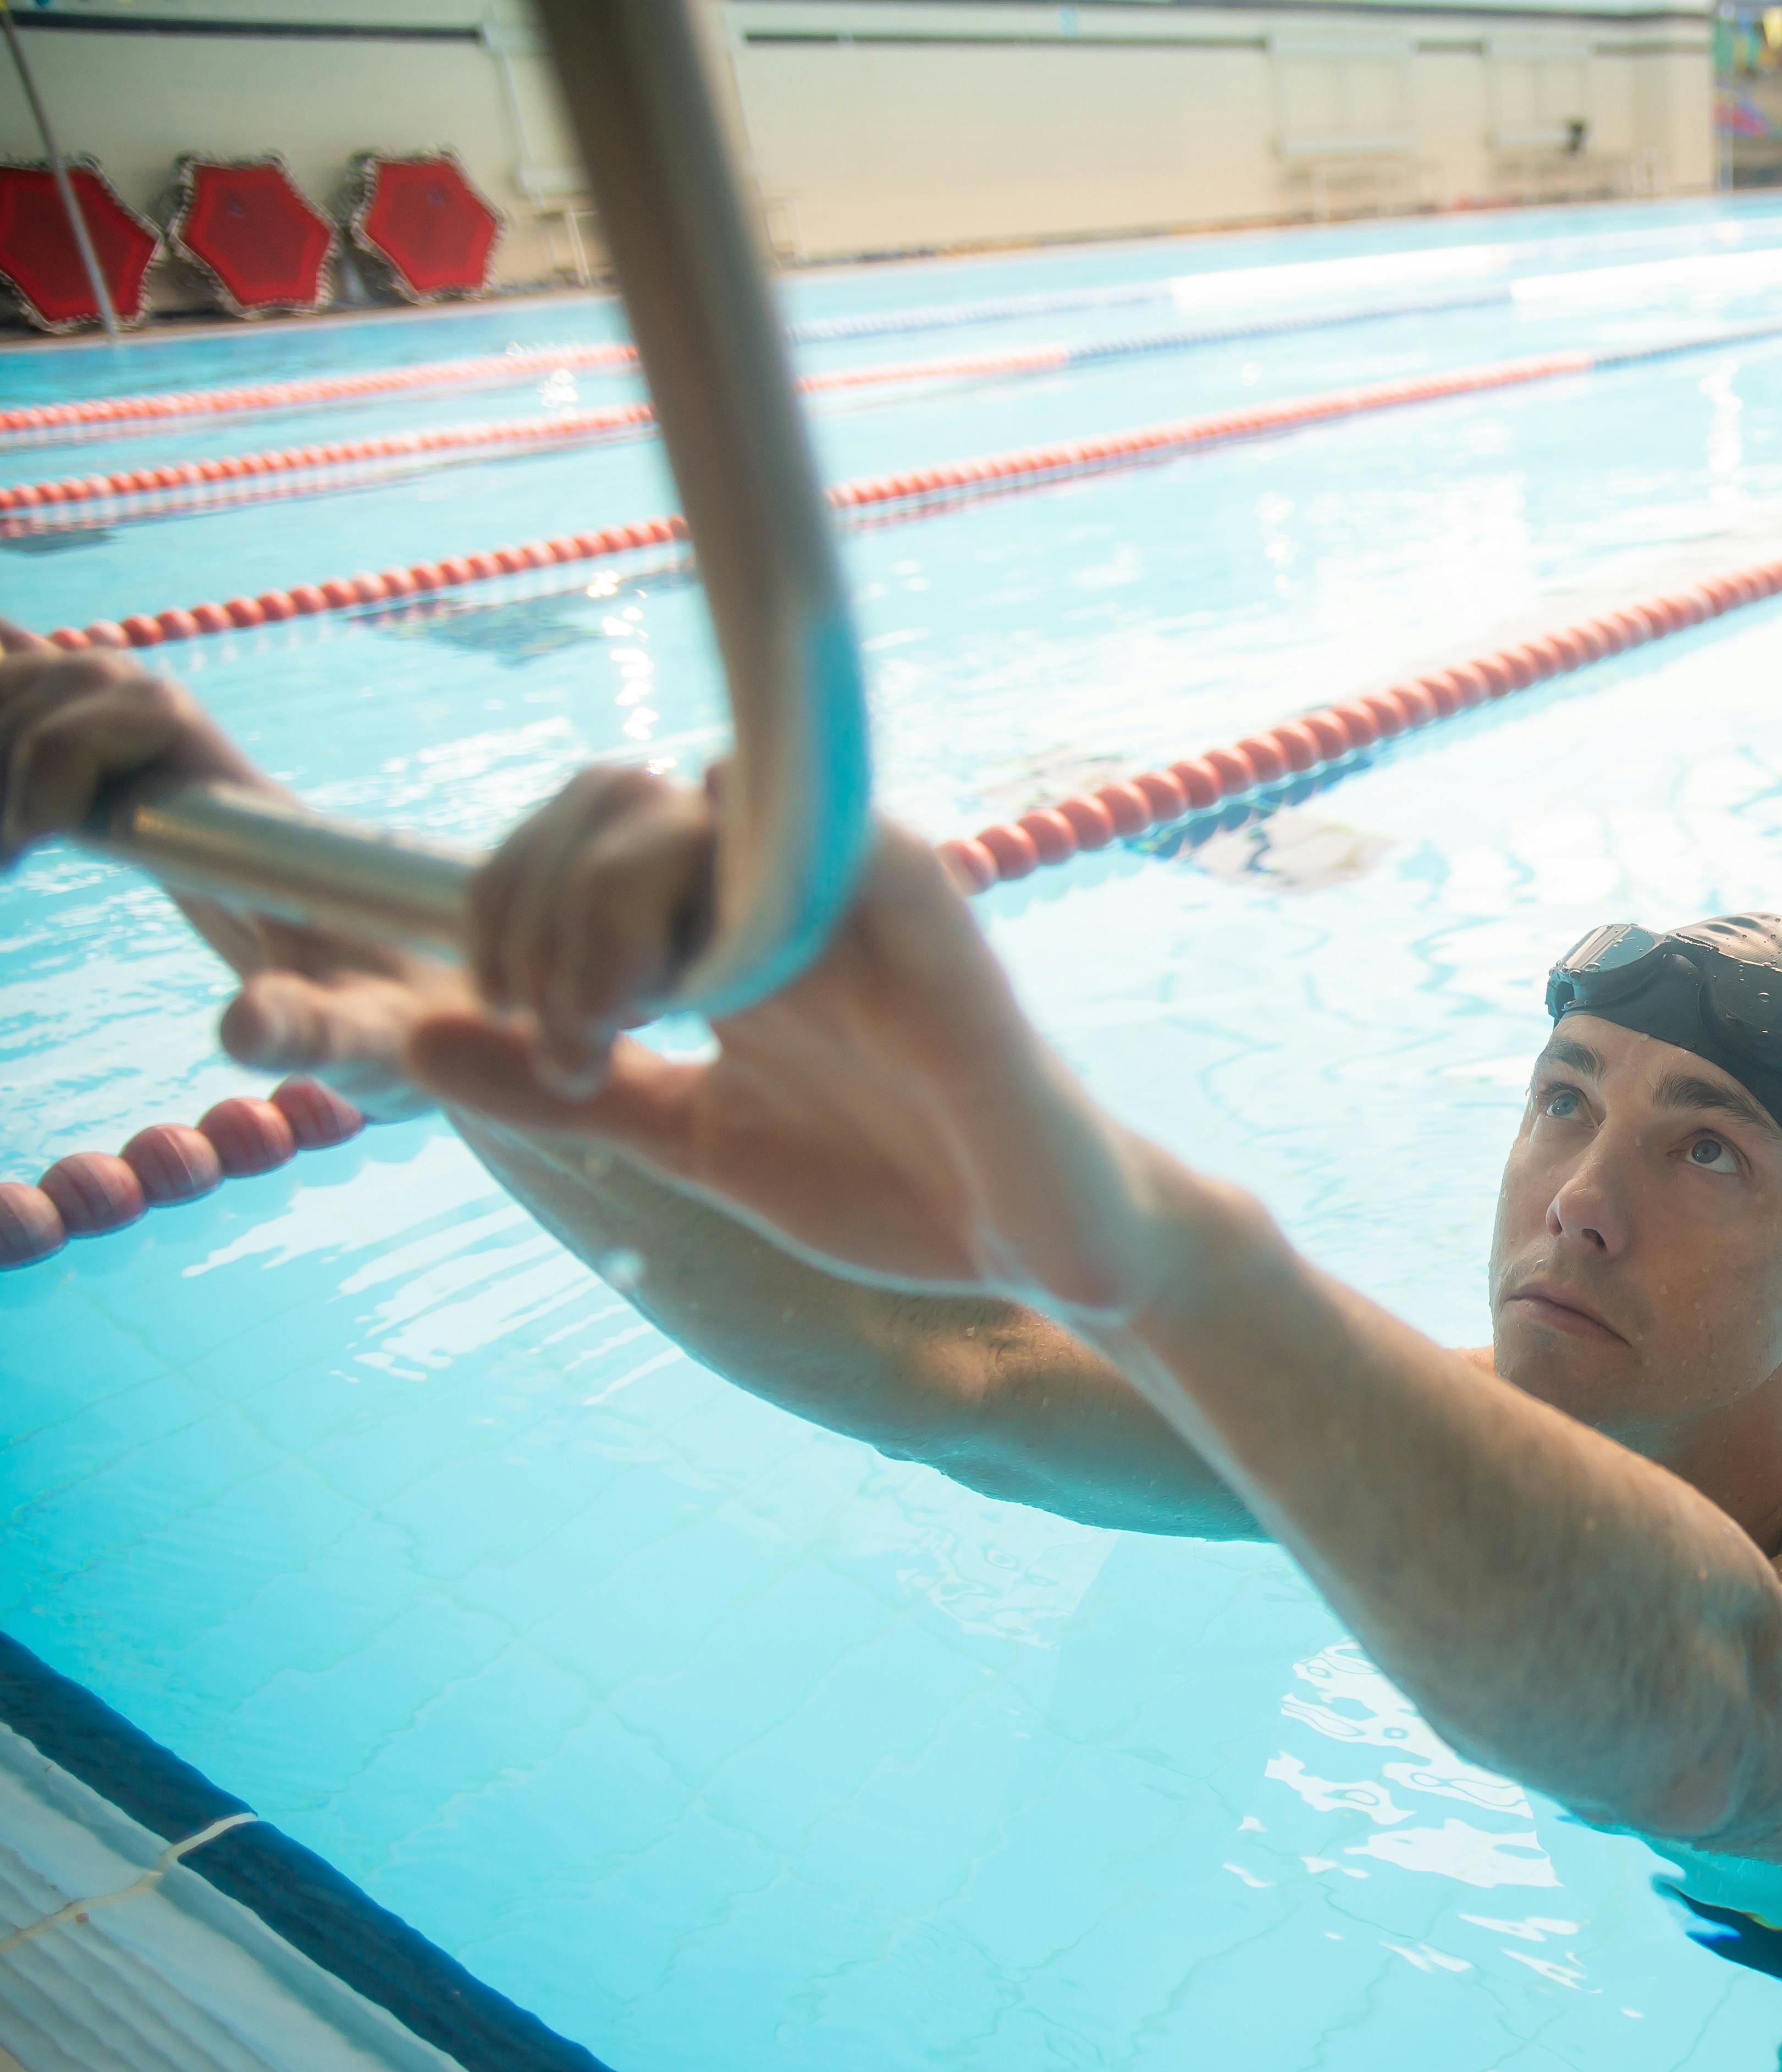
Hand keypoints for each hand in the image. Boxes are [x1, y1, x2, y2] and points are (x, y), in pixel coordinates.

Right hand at [0, 621, 468, 1119]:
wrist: (432, 1011)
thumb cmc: (400, 1021)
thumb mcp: (357, 1038)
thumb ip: (306, 1032)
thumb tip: (238, 1031)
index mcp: (253, 813)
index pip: (157, 711)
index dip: (67, 746)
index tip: (26, 843)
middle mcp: (210, 776)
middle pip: (89, 681)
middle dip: (12, 742)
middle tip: (2, 854)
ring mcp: (171, 781)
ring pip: (62, 688)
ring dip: (1, 731)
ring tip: (0, 846)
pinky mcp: (144, 807)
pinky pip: (66, 725)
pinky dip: (12, 724)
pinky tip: (0, 761)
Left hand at [403, 775, 1180, 1314]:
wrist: (1048, 1251)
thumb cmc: (902, 1185)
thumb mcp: (697, 1145)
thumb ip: (574, 1091)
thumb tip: (418, 1039)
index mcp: (726, 926)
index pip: (581, 830)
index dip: (501, 901)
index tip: (498, 1017)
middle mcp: (785, 888)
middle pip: (612, 795)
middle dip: (532, 906)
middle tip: (555, 1038)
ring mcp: (860, 897)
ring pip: (693, 797)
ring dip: (606, 907)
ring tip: (603, 1032)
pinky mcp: (937, 928)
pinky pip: (848, 840)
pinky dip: (761, 876)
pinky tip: (712, 986)